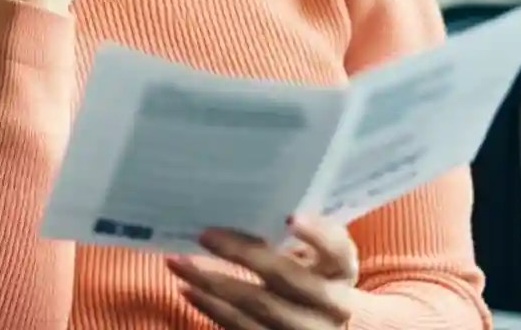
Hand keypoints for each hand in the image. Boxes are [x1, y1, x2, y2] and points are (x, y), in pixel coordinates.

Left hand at [167, 216, 358, 328]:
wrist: (328, 322)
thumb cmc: (315, 272)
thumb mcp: (320, 251)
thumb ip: (300, 230)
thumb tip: (254, 204)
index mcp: (342, 269)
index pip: (337, 250)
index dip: (316, 235)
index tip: (291, 218)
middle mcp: (331, 303)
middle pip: (285, 278)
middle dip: (242, 255)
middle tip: (205, 235)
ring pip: (257, 307)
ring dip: (212, 285)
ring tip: (179, 264)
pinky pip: (241, 328)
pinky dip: (211, 309)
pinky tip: (188, 290)